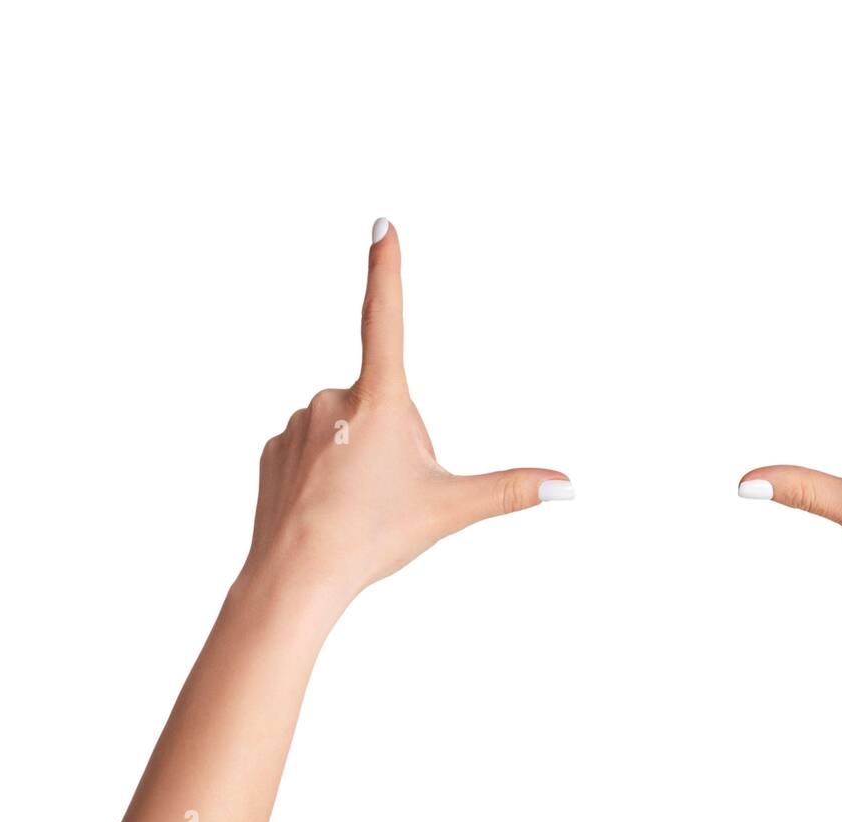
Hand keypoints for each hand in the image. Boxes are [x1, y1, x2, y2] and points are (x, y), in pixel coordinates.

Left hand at [241, 219, 571, 604]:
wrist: (294, 577)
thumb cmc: (373, 537)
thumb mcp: (450, 509)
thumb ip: (510, 490)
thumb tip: (568, 487)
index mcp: (379, 399)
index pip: (385, 317)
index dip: (387, 269)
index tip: (381, 224)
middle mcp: (332, 398)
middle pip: (385, 407)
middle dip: (394, 443)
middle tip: (388, 493)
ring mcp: (297, 422)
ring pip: (347, 430)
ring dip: (359, 459)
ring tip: (354, 506)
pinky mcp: (273, 450)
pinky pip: (314, 449)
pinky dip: (326, 473)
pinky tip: (324, 508)